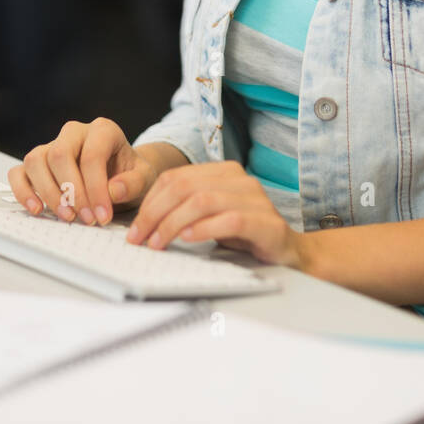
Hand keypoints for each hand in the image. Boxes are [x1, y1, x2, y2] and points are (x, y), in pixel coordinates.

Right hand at [7, 118, 158, 224]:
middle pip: (60, 154)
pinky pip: (19, 172)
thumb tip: (113, 190)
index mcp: (103, 130)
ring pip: (36, 160)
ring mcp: (52, 146)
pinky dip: (23, 191)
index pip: (92, 155)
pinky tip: (37, 209)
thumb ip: (134, 183)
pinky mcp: (37, 163)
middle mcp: (74, 133)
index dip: (96, 188)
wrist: (121, 176)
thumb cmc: (130, 175)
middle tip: (86, 219)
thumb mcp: (144, 178)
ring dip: (48, 193)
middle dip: (71, 191)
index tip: (102, 215)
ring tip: (67, 217)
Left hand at [126, 160, 305, 267]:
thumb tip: (143, 224)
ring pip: (202, 201)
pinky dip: (205, 229)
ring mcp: (254, 198)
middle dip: (154, 213)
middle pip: (184, 187)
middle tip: (139, 239)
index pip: (175, 178)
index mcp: (222, 171)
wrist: (288, 251)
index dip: (149, 202)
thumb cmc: (244, 234)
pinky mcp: (265, 222)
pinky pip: (229, 220)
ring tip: (158, 243)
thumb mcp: (210, 217)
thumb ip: (184, 210)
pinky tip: (189, 240)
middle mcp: (238, 179)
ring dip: (173, 224)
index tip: (134, 228)